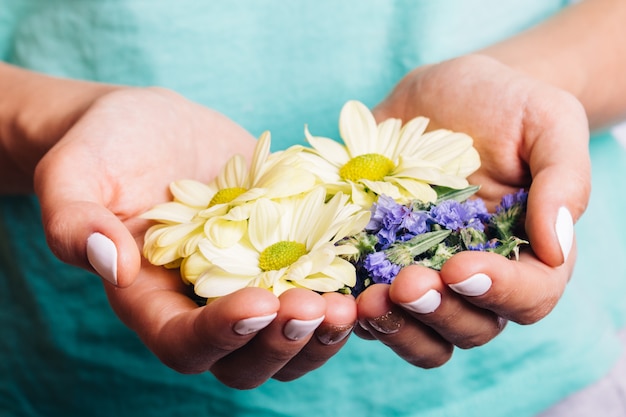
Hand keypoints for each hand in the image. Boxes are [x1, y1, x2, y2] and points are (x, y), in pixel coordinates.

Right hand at [33, 87, 355, 386]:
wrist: (153, 128)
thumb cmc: (106, 146)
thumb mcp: (74, 172)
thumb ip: (74, 220)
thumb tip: (110, 262)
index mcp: (150, 301)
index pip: (183, 343)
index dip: (222, 334)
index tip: (258, 302)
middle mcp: (203, 305)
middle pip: (244, 360)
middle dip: (282, 343)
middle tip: (317, 308)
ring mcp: (247, 284)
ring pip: (288, 339)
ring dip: (322, 333)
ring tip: (353, 302)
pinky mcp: (282, 256)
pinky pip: (316, 290)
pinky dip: (343, 290)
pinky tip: (368, 270)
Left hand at [354, 54, 588, 366]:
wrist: (442, 95)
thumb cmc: (505, 104)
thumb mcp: (547, 121)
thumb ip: (563, 180)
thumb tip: (557, 246)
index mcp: (526, 252)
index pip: (529, 297)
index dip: (499, 292)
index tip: (462, 268)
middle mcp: (477, 276)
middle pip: (470, 327)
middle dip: (438, 312)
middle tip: (407, 284)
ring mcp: (426, 275)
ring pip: (420, 333)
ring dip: (396, 326)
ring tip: (368, 298)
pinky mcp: (379, 265)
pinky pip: (368, 307)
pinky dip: (353, 311)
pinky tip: (335, 293)